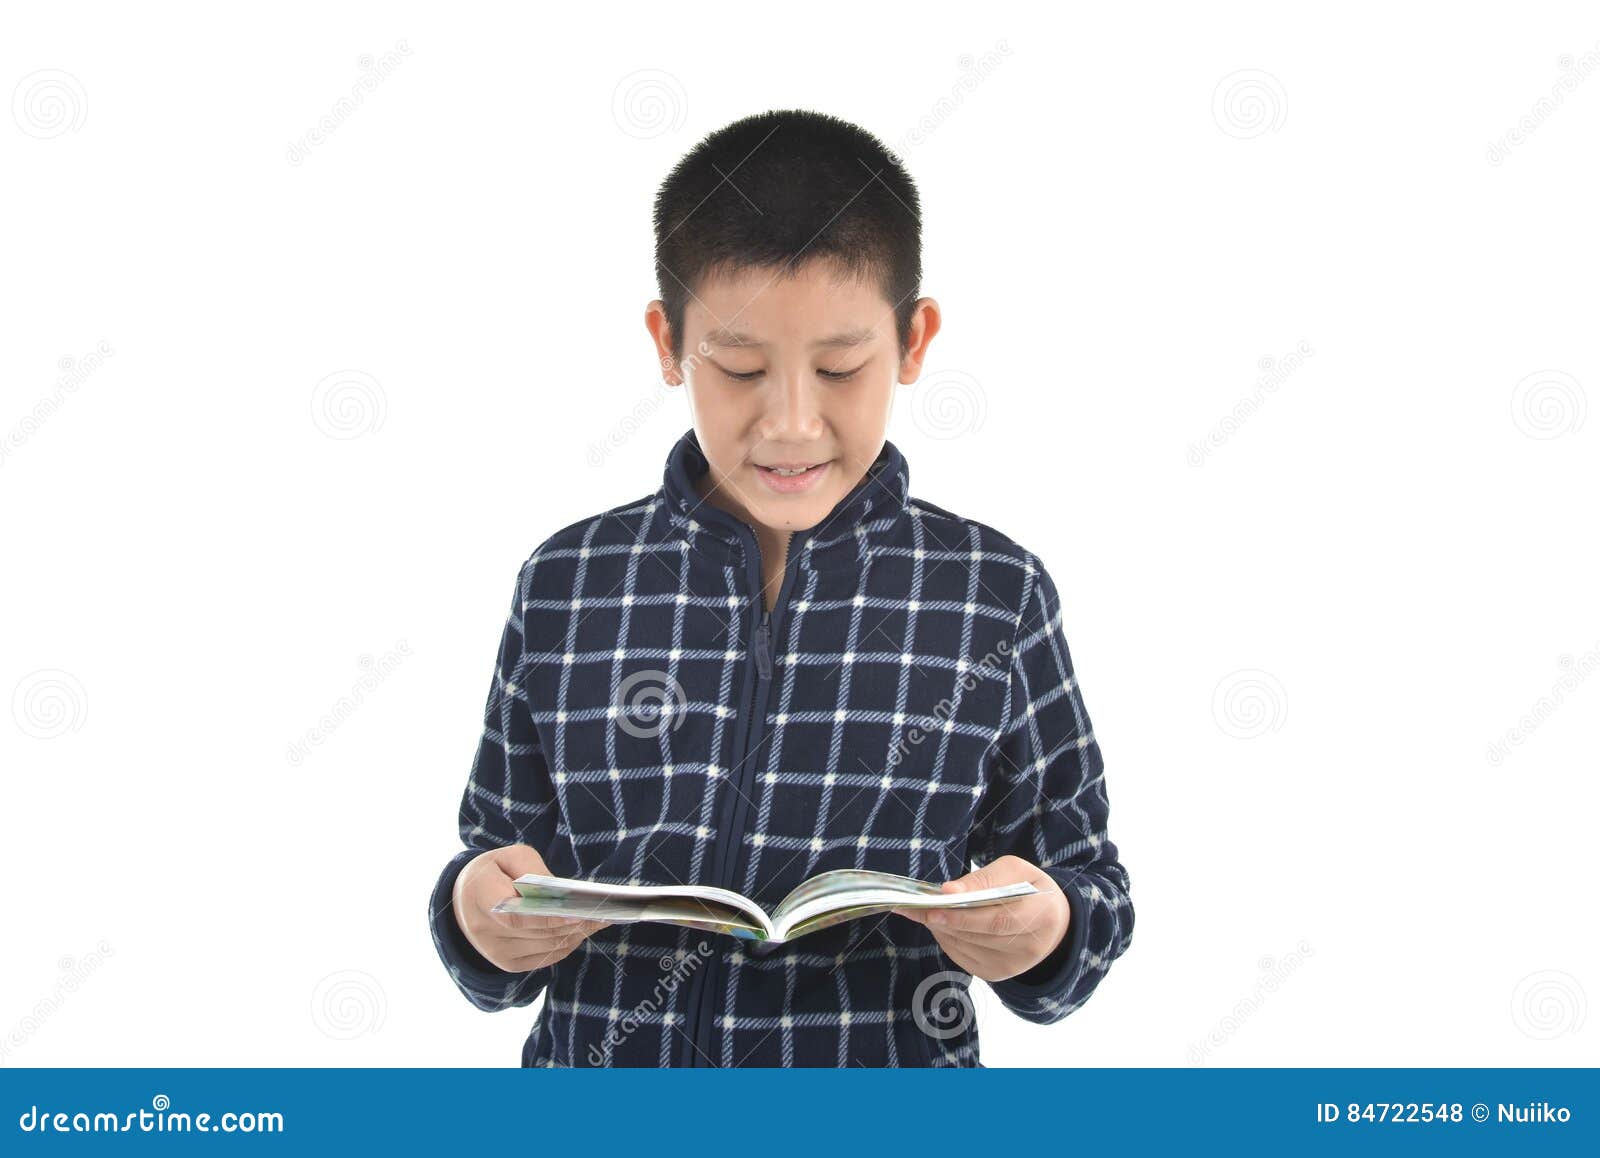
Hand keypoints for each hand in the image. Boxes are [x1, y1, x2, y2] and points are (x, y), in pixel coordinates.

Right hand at [452, 844, 609, 973]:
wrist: (465, 900)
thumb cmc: (494, 871)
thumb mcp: (509, 857)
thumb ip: (533, 871)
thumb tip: (560, 892)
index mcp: (479, 896)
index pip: (514, 916)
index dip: (546, 917)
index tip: (576, 911)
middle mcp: (484, 930)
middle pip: (537, 933)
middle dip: (572, 923)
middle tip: (603, 913)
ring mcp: (495, 952)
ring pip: (545, 947)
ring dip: (575, 934)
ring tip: (600, 920)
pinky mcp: (508, 964)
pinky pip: (546, 957)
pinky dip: (567, 944)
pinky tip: (583, 930)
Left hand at [891, 855, 1069, 982]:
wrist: (1051, 922)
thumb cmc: (1029, 889)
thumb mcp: (1016, 870)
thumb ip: (984, 879)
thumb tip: (949, 891)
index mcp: (1042, 915)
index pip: (997, 919)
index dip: (964, 913)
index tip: (936, 901)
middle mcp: (1030, 947)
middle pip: (977, 935)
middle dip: (944, 918)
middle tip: (914, 905)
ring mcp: (1013, 966)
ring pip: (965, 946)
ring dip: (941, 927)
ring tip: (923, 909)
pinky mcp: (997, 974)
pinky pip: (962, 956)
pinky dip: (947, 938)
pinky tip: (941, 923)